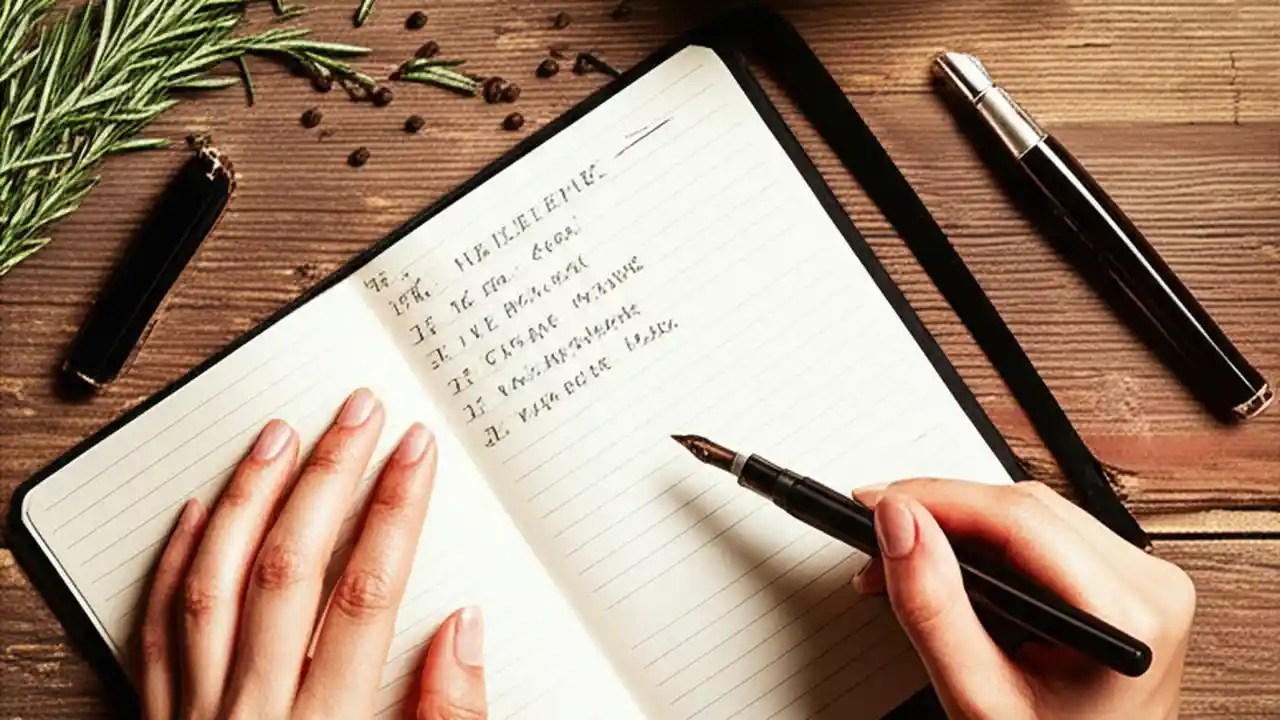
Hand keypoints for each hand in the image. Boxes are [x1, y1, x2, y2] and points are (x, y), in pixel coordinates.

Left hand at [136, 388, 487, 718]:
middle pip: (290, 569)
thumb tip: (464, 631)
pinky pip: (156, 631)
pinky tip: (199, 513)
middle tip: (359, 416)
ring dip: (250, 499)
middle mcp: (255, 712)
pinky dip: (177, 564)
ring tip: (280, 437)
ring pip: (214, 585)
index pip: (367, 594)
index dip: (396, 512)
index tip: (415, 454)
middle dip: (331, 478)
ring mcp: (199, 714)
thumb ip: (447, 717)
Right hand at [852, 479, 1192, 719]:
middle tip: (878, 540)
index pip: (1019, 520)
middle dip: (940, 515)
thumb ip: (934, 608)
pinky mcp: (1125, 582)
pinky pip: (1046, 534)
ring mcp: (1143, 580)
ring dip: (958, 526)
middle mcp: (1150, 586)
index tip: (876, 505)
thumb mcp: (978, 697)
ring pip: (1030, 514)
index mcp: (1127, 615)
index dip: (937, 500)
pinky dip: (987, 544)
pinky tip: (948, 565)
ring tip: (904, 561)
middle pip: (1024, 508)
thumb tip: (899, 524)